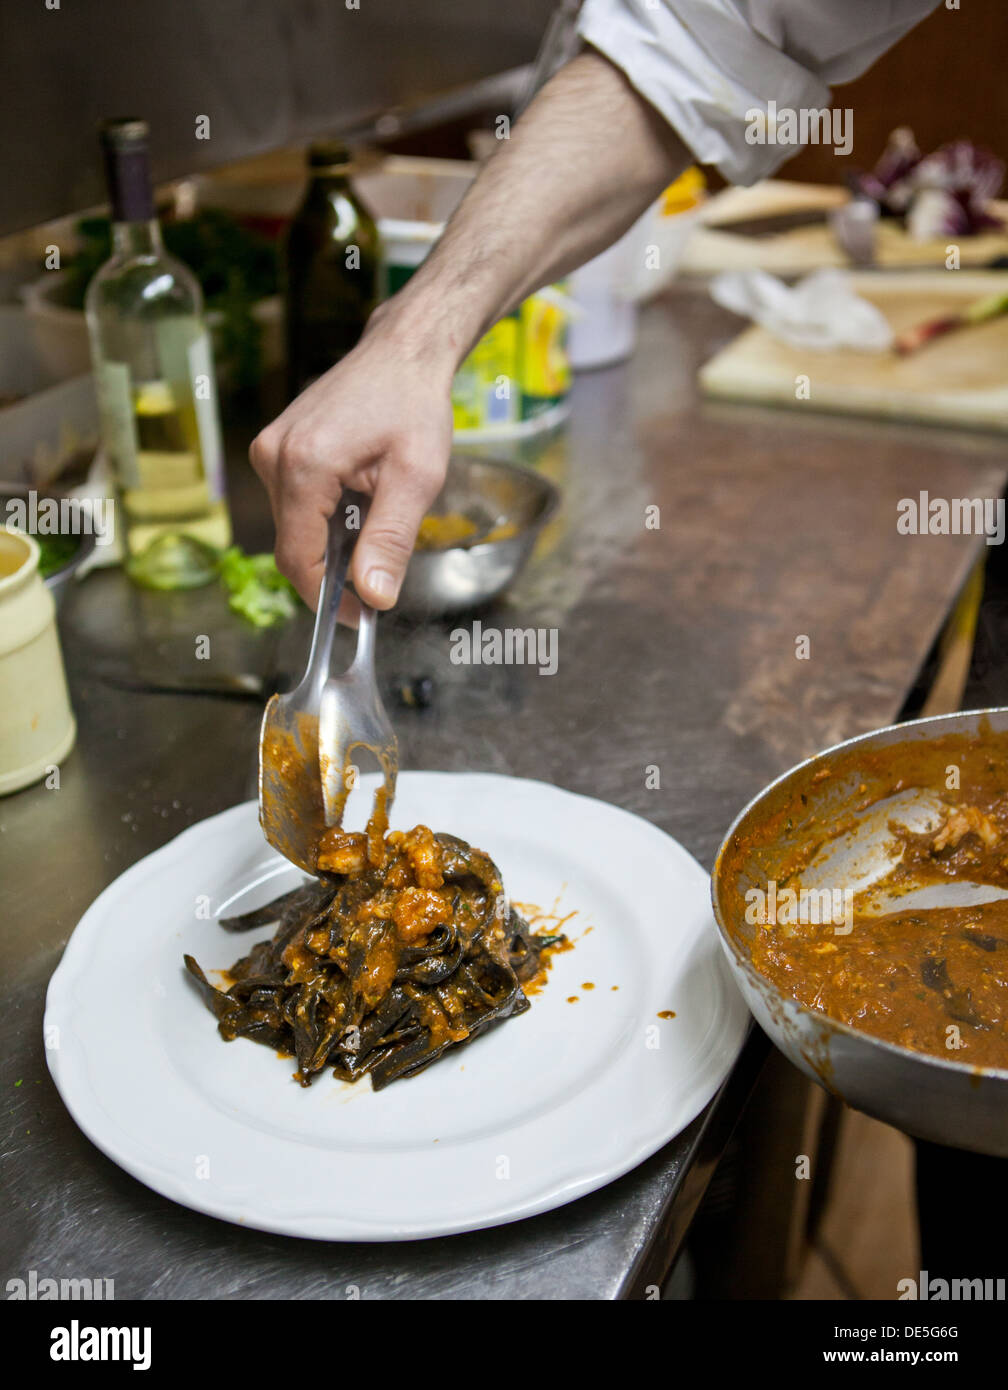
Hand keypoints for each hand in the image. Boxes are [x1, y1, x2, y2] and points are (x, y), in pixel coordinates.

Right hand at [250, 311, 454, 611]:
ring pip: (294, 526)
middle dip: (332, 571)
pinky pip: (294, 503)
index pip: (298, 559)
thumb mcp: (416, 479)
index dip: (327, 599)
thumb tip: (375, 596)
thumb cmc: (413, 405)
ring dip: (331, 542)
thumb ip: (391, 540)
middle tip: (379, 577)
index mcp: (304, 465)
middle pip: (293, 545)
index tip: (362, 616)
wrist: (402, 352)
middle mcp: (273, 456)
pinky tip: (360, 500)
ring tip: (377, 519)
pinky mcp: (276, 446)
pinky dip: (325, 518)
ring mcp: (269, 449)